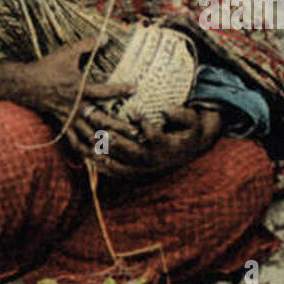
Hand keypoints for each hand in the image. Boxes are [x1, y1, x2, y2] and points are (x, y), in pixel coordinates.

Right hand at [0, 37, 137, 148]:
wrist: (24, 84)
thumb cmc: (47, 68)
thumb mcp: (67, 53)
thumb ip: (88, 44)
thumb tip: (107, 36)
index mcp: (80, 89)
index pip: (104, 91)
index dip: (121, 89)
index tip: (135, 87)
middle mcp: (76, 107)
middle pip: (100, 120)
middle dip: (118, 126)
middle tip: (135, 132)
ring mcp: (70, 118)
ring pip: (89, 136)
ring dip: (104, 144)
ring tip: (120, 151)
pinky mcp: (63, 125)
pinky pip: (76, 143)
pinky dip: (86, 152)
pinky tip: (98, 161)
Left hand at [91, 106, 222, 181]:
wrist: (186, 152)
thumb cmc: (187, 132)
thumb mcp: (193, 122)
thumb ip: (183, 115)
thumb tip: (168, 111)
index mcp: (167, 147)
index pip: (153, 136)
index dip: (143, 124)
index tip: (133, 112)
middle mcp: (154, 160)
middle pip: (132, 151)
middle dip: (116, 139)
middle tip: (101, 127)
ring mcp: (143, 168)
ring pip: (122, 162)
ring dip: (105, 152)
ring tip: (91, 141)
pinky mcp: (136, 172)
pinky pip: (117, 172)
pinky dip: (103, 166)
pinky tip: (90, 157)